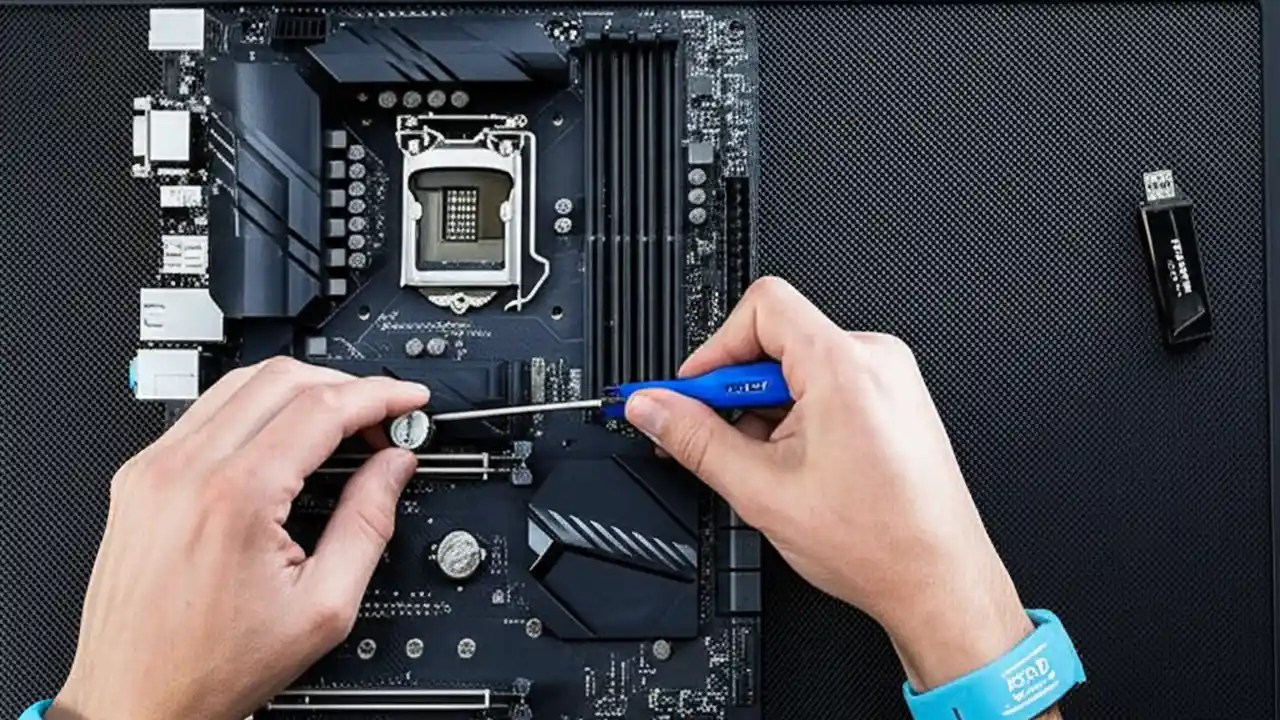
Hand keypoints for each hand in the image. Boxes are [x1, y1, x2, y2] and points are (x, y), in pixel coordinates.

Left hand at [50, 358, 429, 719]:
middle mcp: (185, 471)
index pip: (321, 408)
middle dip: (345, 385)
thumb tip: (393, 468)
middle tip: (380, 417)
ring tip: (338, 423)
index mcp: (235, 498)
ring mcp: (153, 470)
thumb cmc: (212, 668)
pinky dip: (254, 409)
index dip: (378, 396)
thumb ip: (368, 524)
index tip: (406, 402)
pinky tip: (281, 438)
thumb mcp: (322, 607)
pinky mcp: (137, 478)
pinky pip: (205, 413)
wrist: (134, 701)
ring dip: (299, 390)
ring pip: (239, 383)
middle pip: (281, 378)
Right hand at [624, 277, 1031, 690]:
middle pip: (777, 339)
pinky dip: (796, 416)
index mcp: (844, 367)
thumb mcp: (762, 490)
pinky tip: (793, 464)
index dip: (713, 349)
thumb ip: (695, 440)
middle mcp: (874, 361)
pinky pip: (828, 384)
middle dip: (734, 390)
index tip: (688, 392)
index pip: (762, 307)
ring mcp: (890, 380)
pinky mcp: (894, 400)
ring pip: (800, 366)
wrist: (939, 580)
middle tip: (710, 437)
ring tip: (766, 466)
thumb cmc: (880, 542)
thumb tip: (652, 408)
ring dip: (766, 409)